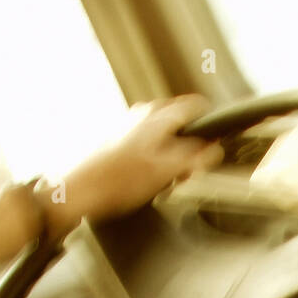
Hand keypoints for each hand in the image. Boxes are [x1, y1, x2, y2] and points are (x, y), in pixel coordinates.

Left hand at [43, 94, 223, 237]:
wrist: (78, 191)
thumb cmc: (117, 181)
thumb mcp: (166, 171)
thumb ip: (195, 158)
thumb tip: (215, 150)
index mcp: (158, 116)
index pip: (195, 106)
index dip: (211, 122)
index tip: (218, 138)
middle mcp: (143, 114)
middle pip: (179, 119)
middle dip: (192, 140)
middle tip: (195, 165)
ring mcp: (128, 124)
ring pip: (163, 131)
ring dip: (173, 150)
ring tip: (172, 175)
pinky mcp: (117, 139)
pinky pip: (147, 142)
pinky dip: (156, 155)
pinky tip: (151, 176)